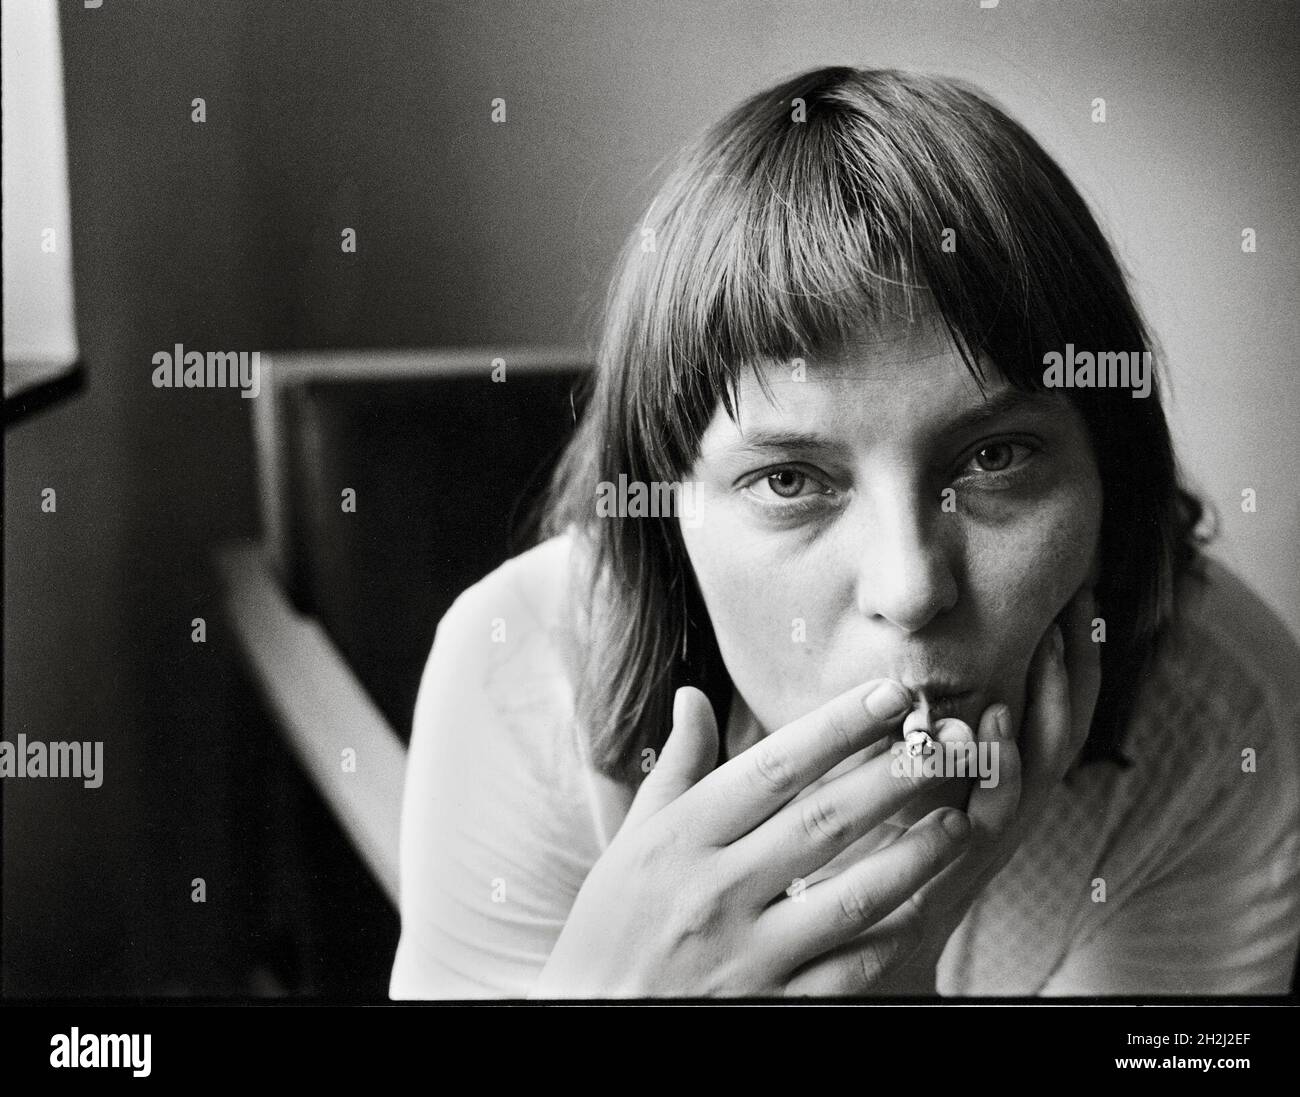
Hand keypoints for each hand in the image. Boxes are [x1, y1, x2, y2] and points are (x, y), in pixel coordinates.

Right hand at [529, 676, 972, 996]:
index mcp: (678, 839)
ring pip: (851, 896)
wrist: (586, 1026)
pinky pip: (849, 970)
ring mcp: (747, 955)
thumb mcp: (629, 843)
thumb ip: (674, 770)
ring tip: (957, 820)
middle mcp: (714, 890)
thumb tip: (694, 696)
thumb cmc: (609, 930)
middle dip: (894, 777)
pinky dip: (894, 936)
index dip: (838, 727)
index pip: (773, 768)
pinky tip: (927, 904)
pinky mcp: (772, 1009)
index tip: (890, 694)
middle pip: (823, 822)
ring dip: (914, 856)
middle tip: (949, 743)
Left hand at [879, 586, 1102, 991]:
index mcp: (1003, 774)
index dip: (1070, 651)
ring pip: (1045, 758)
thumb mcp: (906, 771)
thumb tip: (900, 659)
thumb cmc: (883, 842)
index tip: (1076, 589)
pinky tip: (994, 718)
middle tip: (1084, 596)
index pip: (1050, 702)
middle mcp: (1014, 797)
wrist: (869, 935)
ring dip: (1053, 700)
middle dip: (1079, 659)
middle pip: (1065, 719)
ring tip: (1055, 643)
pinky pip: (1003, 805)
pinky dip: (1005, 761)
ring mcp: (1000, 826)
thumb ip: (915, 726)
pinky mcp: (971, 855)